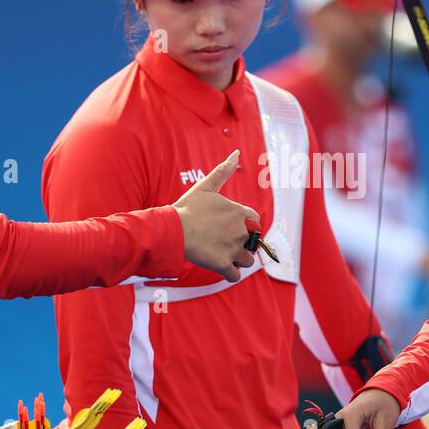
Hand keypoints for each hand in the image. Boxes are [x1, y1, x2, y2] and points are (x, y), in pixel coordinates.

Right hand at [173, 151, 260, 281]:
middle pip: (253, 242)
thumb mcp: (206, 186)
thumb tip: (237, 153)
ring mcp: (234, 250)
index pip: (256, 221)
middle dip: (242, 243)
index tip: (228, 225)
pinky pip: (235, 275)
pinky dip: (229, 273)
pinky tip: (218, 266)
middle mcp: (243, 232)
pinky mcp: (224, 265)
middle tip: (221, 240)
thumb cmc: (188, 208)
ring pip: (247, 260)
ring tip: (220, 253)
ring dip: (237, 259)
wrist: (172, 229)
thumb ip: (224, 171)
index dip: (244, 224)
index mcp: (242, 213)